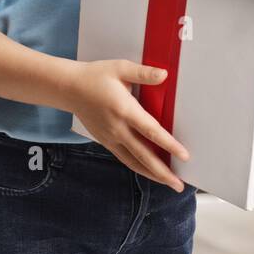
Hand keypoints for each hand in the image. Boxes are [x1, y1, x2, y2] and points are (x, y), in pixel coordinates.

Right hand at [67, 59, 190, 190]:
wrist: (69, 89)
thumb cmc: (96, 76)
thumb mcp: (120, 68)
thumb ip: (144, 73)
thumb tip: (164, 75)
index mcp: (124, 110)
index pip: (151, 132)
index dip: (169, 145)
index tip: (184, 156)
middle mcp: (117, 129)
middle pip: (144, 156)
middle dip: (163, 172)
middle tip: (179, 185)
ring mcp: (110, 138)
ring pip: (134, 162)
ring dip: (152, 175)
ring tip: (169, 183)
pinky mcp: (106, 142)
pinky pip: (125, 159)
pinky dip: (139, 168)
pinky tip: (150, 172)